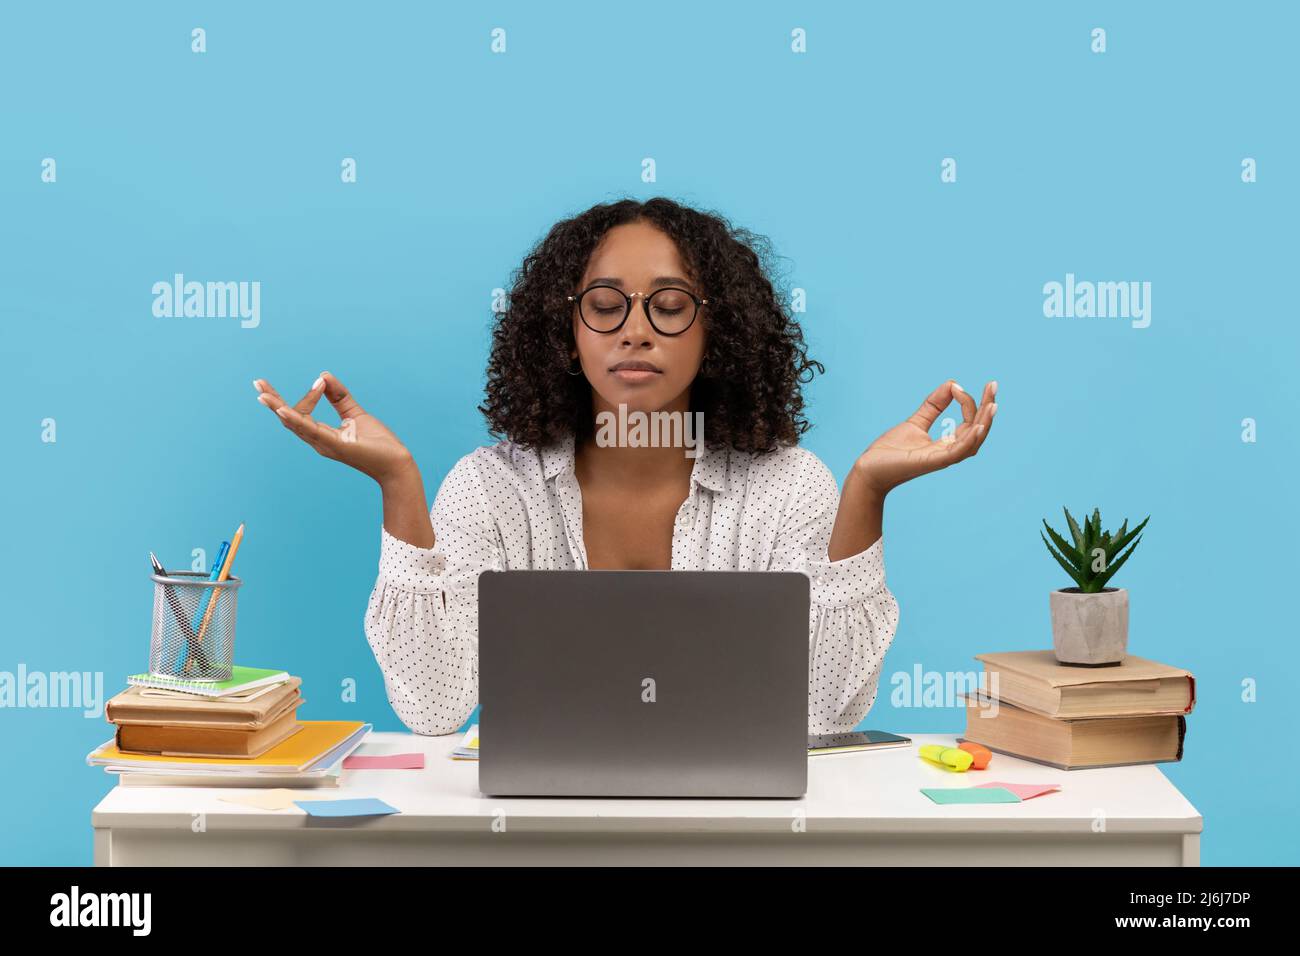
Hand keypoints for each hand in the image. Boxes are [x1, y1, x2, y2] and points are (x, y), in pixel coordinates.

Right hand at [253, 372, 414, 485]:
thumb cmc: (377, 444)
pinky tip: (283, 410)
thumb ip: (339, 396)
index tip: (321, 380)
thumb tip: (323, 375)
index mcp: (322, 434)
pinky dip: (297, 419)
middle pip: (289, 420)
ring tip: (262, 394)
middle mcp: (319, 441)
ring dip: (278, 408)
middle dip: (272, 402)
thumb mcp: (355, 414)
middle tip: (257, 383)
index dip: (307, 395)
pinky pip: (312, 431)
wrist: (397, 464)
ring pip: (295, 425)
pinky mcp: (337, 445)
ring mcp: (326, 444)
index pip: (301, 414)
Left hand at [853, 379, 996, 496]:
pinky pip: (957, 452)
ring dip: (984, 423)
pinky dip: (969, 440)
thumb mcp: (916, 422)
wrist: (868, 469)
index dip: (968, 402)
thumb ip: (933, 405)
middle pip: (977, 431)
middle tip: (994, 385)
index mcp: (946, 444)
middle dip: (987, 409)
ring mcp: (941, 458)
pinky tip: (977, 426)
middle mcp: (948, 452)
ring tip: (993, 404)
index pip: (969, 422)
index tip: (956, 386)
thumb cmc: (890, 451)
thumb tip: (952, 383)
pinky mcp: (931, 462)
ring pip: (972, 442)